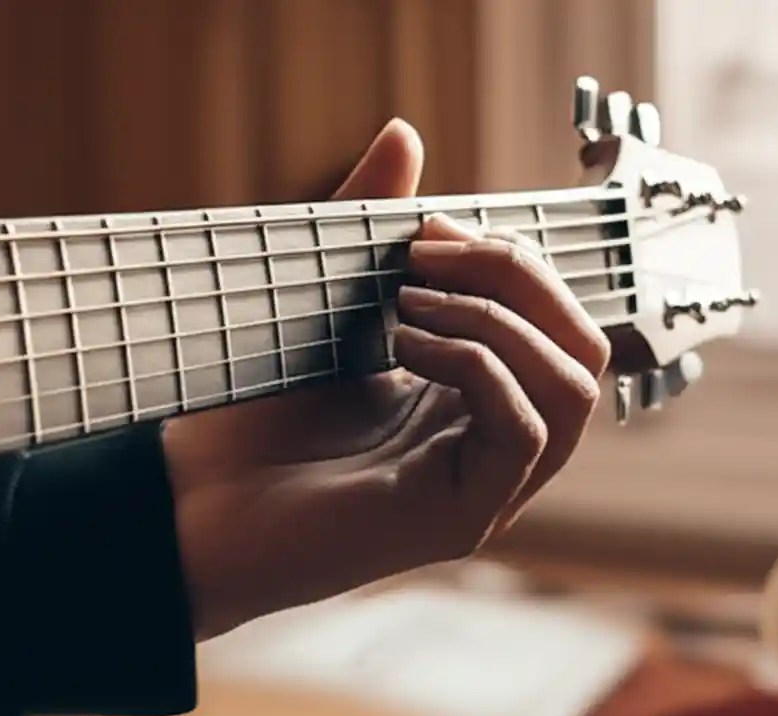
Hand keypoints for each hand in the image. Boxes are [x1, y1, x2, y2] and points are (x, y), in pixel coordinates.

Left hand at [163, 119, 609, 639]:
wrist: (194, 499)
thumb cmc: (256, 410)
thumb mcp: (326, 300)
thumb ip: (366, 222)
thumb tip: (404, 133)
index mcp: (478, 393)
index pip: (555, 318)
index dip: (508, 258)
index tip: (425, 227)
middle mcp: (494, 440)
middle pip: (582, 346)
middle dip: (518, 277)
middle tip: (429, 254)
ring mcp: (486, 486)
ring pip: (571, 387)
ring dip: (498, 320)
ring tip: (408, 304)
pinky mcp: (461, 519)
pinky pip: (523, 430)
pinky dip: (474, 365)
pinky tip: (402, 346)